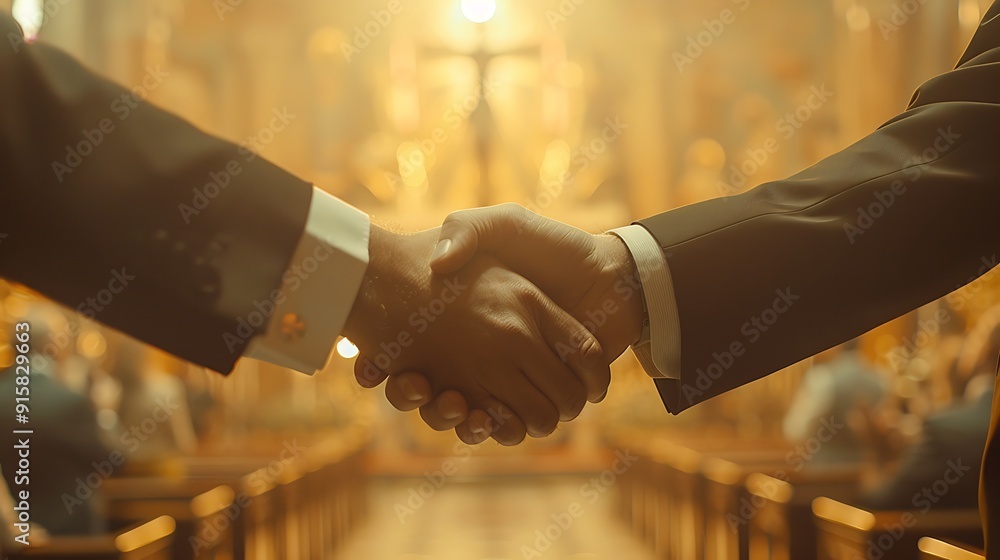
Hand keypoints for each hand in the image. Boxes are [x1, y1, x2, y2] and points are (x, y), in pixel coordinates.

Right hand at [344, 224, 610, 444]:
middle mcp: (479, 352)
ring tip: (450, 400)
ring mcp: (503, 379)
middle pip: (426, 388)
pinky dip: (486, 429)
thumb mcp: (505, 225)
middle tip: (411, 383)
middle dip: (411, 395)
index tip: (371, 365)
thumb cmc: (555, 249)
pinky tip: (479, 414)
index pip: (407, 349)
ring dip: (447, 416)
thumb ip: (469, 230)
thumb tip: (436, 261)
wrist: (610, 279)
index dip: (384, 361)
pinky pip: (498, 427)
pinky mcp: (530, 398)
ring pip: (457, 414)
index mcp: (465, 318)